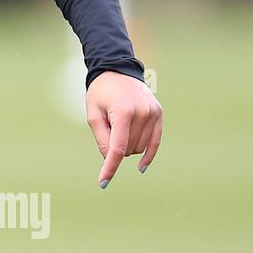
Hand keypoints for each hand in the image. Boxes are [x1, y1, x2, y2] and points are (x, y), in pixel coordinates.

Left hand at [86, 70, 162, 187]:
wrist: (117, 69)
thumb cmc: (100, 93)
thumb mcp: (92, 114)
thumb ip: (101, 138)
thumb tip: (111, 159)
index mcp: (122, 112)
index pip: (117, 148)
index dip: (110, 167)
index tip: (103, 182)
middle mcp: (141, 113)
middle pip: (128, 149)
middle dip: (115, 147)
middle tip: (107, 126)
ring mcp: (153, 113)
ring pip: (140, 147)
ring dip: (127, 145)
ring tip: (119, 123)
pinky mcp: (159, 113)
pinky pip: (155, 142)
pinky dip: (148, 155)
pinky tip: (141, 167)